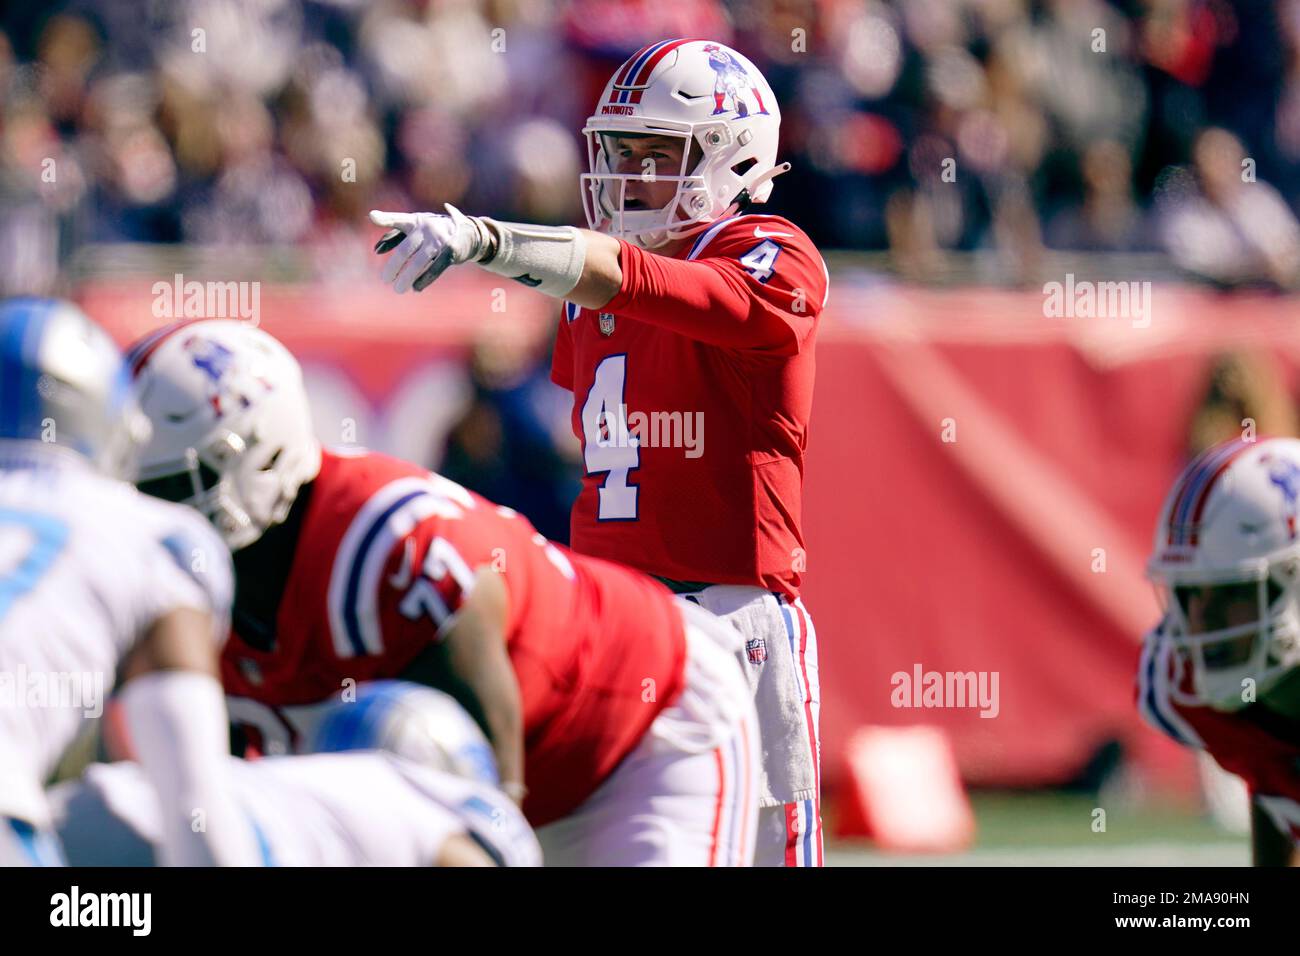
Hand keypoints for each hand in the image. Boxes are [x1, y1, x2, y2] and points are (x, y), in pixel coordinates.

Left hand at [369, 205, 491, 292]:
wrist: (468, 234)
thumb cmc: (433, 233)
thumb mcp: (415, 230)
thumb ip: (394, 237)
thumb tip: (376, 250)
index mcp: (415, 221)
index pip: (398, 219)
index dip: (385, 218)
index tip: (372, 216)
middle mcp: (427, 228)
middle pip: (406, 249)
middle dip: (395, 266)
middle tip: (385, 279)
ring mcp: (440, 239)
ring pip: (420, 261)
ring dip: (408, 277)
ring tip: (398, 289)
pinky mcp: (451, 251)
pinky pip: (435, 268)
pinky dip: (425, 279)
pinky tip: (416, 288)